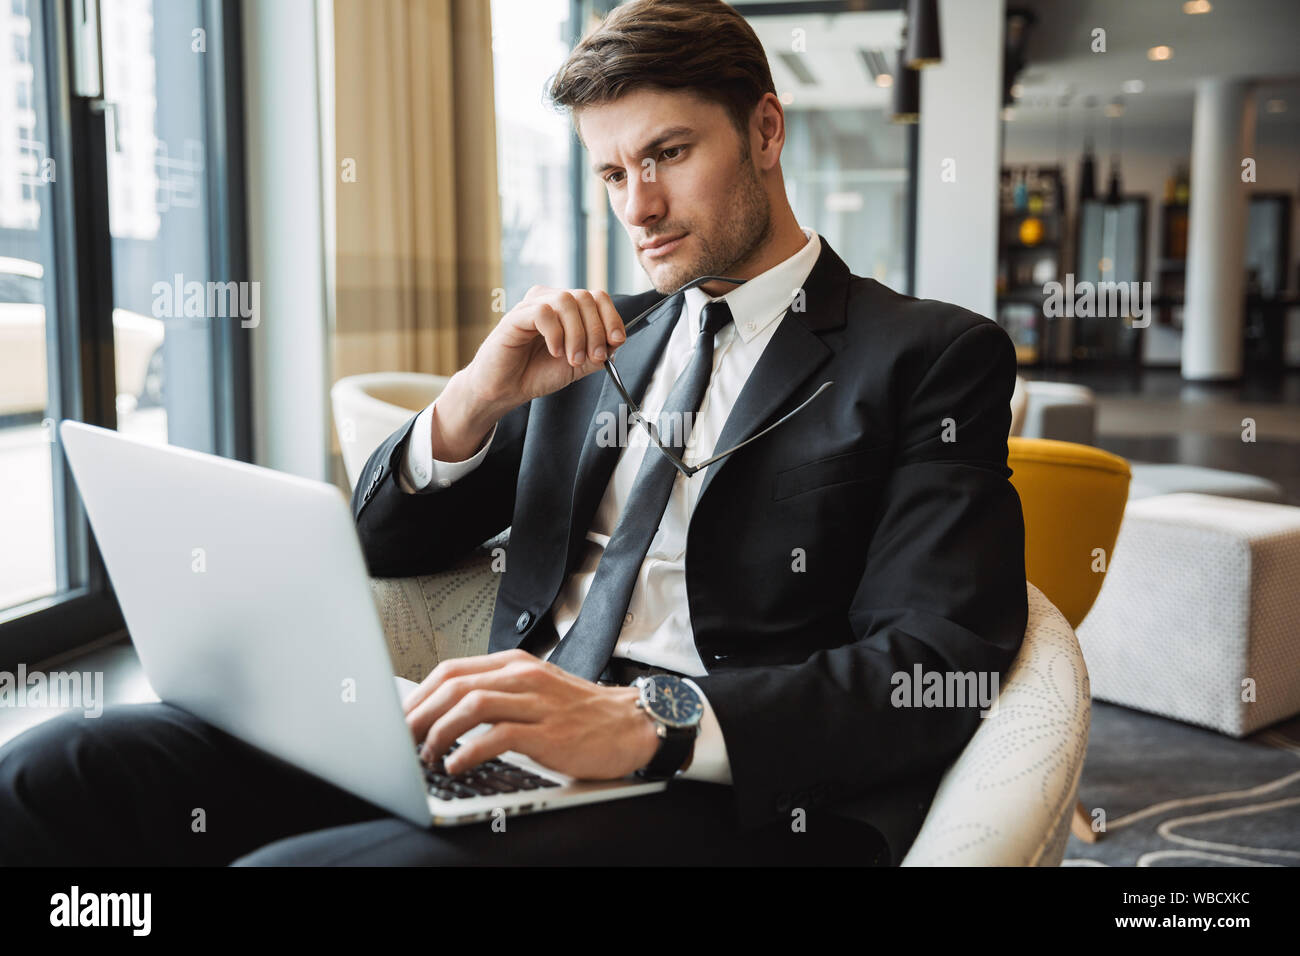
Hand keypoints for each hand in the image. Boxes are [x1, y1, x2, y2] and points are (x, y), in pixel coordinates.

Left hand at [403, 649, 659, 779]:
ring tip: (428, 755)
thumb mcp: (535, 691)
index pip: (452, 670)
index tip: (402, 719)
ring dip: (440, 733)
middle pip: (454, 686)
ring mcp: (536, 703)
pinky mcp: (548, 732)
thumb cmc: (582, 713)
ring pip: (471, 706)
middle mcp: (523, 677)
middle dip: (420, 715)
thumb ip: (497, 694)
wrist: (630, 724)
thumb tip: (447, 712)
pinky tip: (457, 765)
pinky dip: (469, 752)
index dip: (420, 695)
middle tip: (403, 739)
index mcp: (515, 664)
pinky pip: (498, 736)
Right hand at [463, 287, 626, 411]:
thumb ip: (598, 352)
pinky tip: (554, 351)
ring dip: (576, 334)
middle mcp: (549, 301)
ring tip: (571, 358)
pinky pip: (543, 312)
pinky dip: (555, 334)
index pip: (597, 297)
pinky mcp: (515, 317)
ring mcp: (531, 306)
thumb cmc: (536, 374)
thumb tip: (617, 340)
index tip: (616, 340)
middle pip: (585, 297)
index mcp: (566, 310)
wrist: (505, 390)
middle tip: (593, 357)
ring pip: (566, 301)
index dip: (611, 317)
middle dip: (596, 330)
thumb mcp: (578, 365)